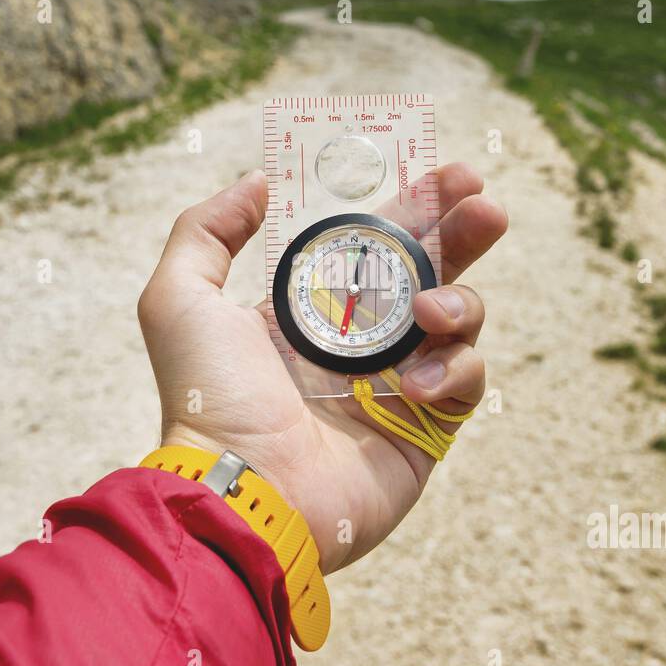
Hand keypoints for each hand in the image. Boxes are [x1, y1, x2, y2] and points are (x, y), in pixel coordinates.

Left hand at [137, 163, 507, 571]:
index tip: (444, 174)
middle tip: (486, 207)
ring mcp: (397, 386)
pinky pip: (467, 383)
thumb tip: (259, 182)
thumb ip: (207, 230)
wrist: (243, 490)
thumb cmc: (209, 398)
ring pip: (460, 322)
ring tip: (430, 310)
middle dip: (463, 234)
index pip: (374, 244)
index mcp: (311, 309)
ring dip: (459, 301)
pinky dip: (456, 371)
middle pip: (430, 271)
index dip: (412, 207)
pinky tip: (416, 382)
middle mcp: (359, 343)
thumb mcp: (180, 299)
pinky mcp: (425, 431)